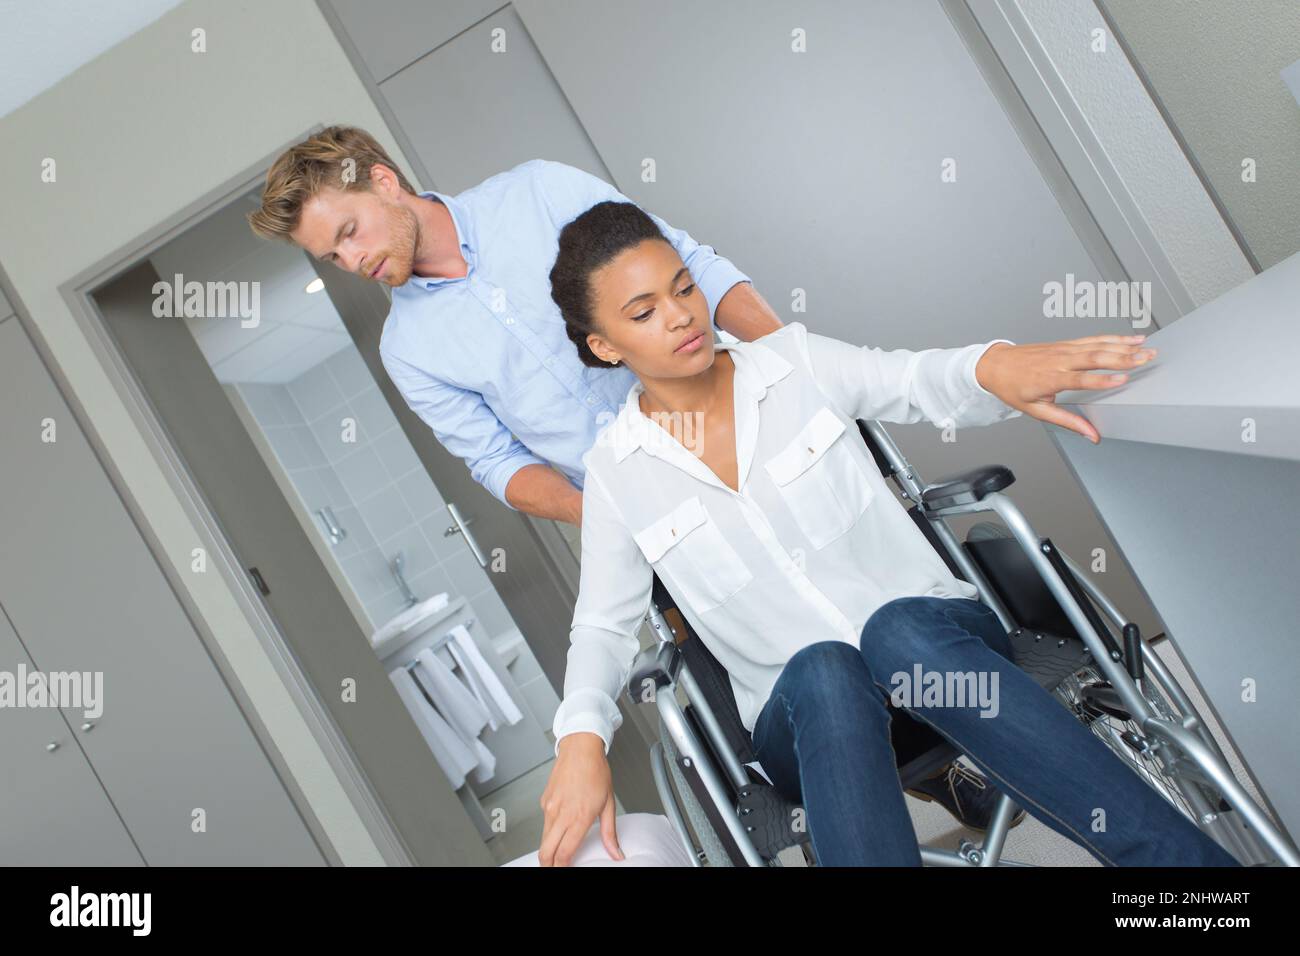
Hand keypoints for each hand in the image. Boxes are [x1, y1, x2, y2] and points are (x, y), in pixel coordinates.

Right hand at [538, 733, 622, 865]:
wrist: (580, 748)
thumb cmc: (595, 771)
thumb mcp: (608, 803)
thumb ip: (609, 833)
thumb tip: (616, 853)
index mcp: (579, 817)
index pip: (565, 853)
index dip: (563, 867)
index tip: (565, 870)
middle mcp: (561, 814)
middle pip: (546, 851)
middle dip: (549, 865)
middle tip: (556, 868)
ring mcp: (550, 807)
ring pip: (543, 838)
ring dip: (548, 849)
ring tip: (557, 853)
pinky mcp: (544, 801)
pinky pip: (544, 822)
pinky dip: (549, 830)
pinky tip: (559, 826)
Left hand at [975, 334, 1156, 443]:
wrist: (996, 365)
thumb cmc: (1013, 388)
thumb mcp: (1036, 411)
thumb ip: (1067, 422)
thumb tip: (1091, 435)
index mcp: (1050, 378)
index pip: (1081, 379)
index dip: (1103, 379)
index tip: (1124, 379)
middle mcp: (1059, 360)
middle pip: (1095, 357)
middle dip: (1123, 358)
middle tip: (1146, 359)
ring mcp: (1064, 350)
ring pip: (1098, 345)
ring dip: (1124, 346)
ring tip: (1147, 348)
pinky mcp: (1067, 344)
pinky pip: (1093, 339)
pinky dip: (1114, 338)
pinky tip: (1131, 338)